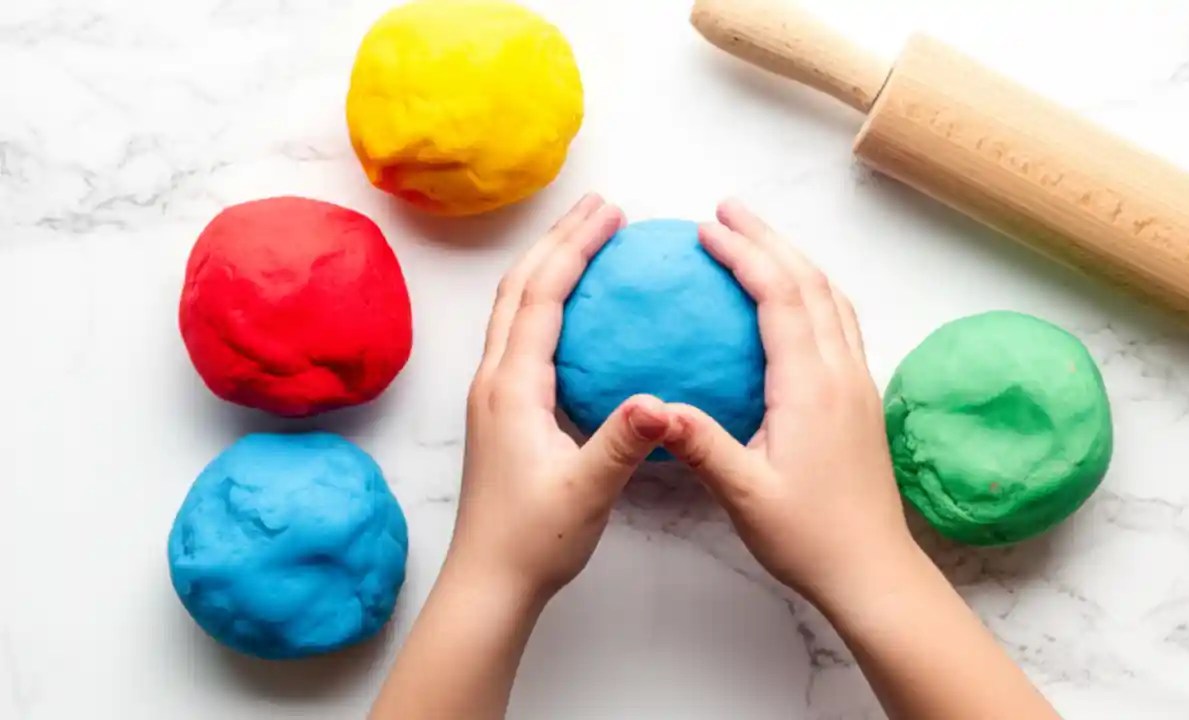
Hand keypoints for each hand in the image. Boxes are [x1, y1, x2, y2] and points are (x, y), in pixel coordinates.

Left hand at [450, 193, 673, 602]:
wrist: (488, 580)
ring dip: (546, 264)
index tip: (610, 213)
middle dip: (558, 239)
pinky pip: (518, 334)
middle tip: (599, 205)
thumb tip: (660, 400)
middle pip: (520, 288)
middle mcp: (494, 381)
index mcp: (512, 389)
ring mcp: (492, 395)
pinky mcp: (500, 411)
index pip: (542, 297)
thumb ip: (622, 443)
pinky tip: (571, 307)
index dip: (574, 248)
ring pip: (513, 308)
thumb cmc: (533, 540)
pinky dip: (542, 299)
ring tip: (584, 237)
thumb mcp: (586, 492)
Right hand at [663, 199, 913, 605]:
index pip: (778, 297)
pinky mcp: (861, 398)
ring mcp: (857, 382)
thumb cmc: (809, 536)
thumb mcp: (745, 494)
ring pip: (831, 297)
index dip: (743, 255)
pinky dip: (813, 291)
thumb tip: (653, 407)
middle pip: (809, 281)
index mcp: (809, 387)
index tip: (706, 229)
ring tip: (756, 238)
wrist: (872, 569)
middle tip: (727, 210)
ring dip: (794, 259)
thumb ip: (701, 445)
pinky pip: (840, 322)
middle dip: (768, 238)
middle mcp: (840, 373)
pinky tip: (791, 298)